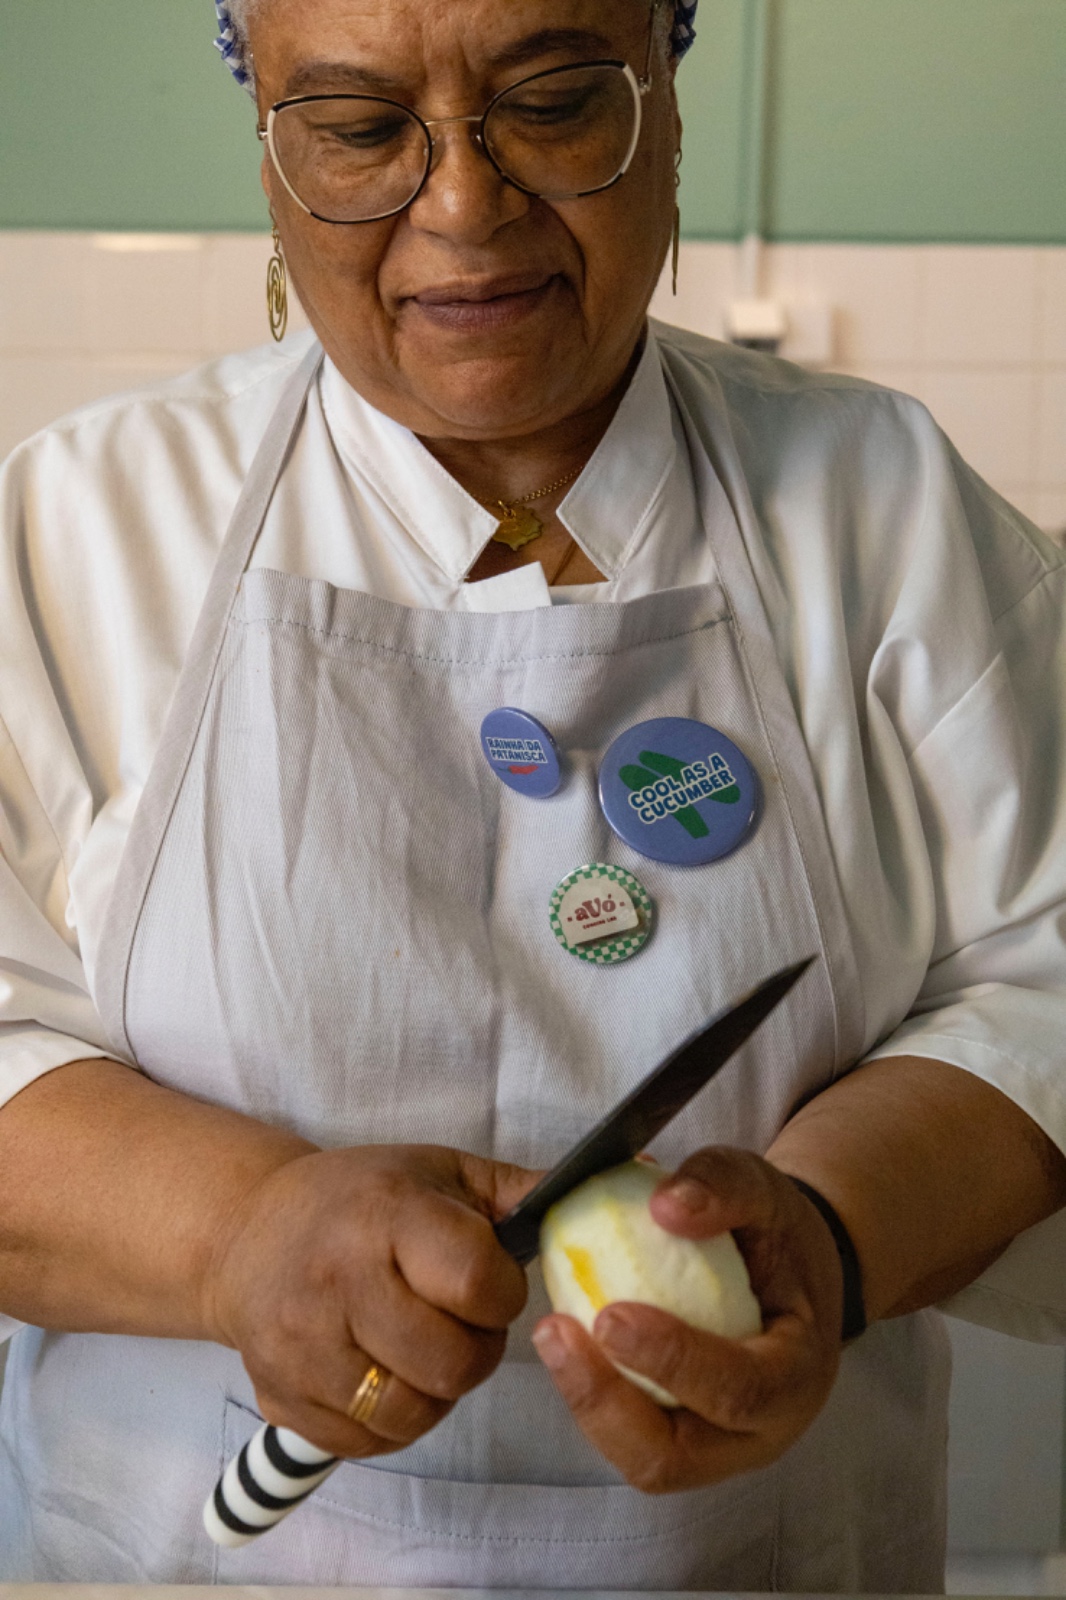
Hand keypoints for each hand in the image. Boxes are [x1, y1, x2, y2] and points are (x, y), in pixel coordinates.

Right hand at [204, 1144, 537, 1460]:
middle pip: (451, 1362)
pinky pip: (368, 1444)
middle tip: (460, 1320)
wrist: (245, 1232)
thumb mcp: (440, 1172)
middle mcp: (337, 1281)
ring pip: (412, 1415)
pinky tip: (389, 1373)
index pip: (477, 1282)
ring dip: (438, 1391)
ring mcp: (301, 1347)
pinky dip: (394, 1423)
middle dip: (476, 1348)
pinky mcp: (279, 1398)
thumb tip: (599, 1201)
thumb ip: (518, 1194)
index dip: (503, 1293)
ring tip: (426, 1346)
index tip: (491, 1281)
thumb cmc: (359, 1198)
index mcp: (386, 1214)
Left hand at [531, 1147, 843, 1492]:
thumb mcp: (767, 1191)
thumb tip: (666, 1205)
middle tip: (556, 1335)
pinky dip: (592, 1394)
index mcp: (797, 1375)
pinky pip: (629, 1434)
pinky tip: (565, 1338)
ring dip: (588, 1403)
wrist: (792, 1273)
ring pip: (642, 1459)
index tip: (611, 1317)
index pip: (740, 1391)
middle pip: (675, 1458)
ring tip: (551, 1334)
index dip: (674, 1362)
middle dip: (606, 1403)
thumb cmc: (780, 1238)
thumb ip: (726, 1186)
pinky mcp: (678, 1436)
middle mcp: (759, 1431)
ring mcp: (716, 1446)